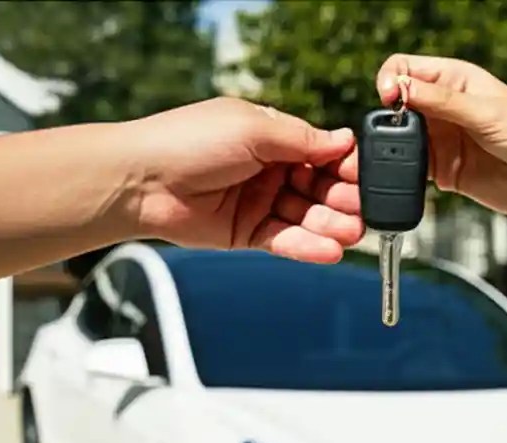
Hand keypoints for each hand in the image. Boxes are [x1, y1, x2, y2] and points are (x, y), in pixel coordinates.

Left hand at [118, 97, 362, 262]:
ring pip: (306, 216)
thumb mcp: (253, 129)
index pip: (322, 152)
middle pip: (320, 187)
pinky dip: (308, 246)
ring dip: (330, 225)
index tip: (367, 176)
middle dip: (343, 199)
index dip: (345, 165)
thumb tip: (343, 140)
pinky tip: (329, 250)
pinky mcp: (248, 232)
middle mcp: (269, 169)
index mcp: (272, 137)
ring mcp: (259, 201)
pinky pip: (285, 240)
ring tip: (350, 233)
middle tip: (363, 210)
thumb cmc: (187, 142)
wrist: (139, 181)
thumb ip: (302, 139)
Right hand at [375, 54, 506, 226]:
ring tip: (394, 154)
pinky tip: (404, 173)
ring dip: (393, 145)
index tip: (390, 98)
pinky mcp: (444, 169)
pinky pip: (413, 168)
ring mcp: (444, 139)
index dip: (391, 80)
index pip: (407, 68)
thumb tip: (400, 87)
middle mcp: (446, 108)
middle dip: (388, 114)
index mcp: (458, 79)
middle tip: (390, 132)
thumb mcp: (487, 113)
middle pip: (398, 103)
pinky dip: (403, 171)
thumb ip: (443, 102)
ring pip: (401, 137)